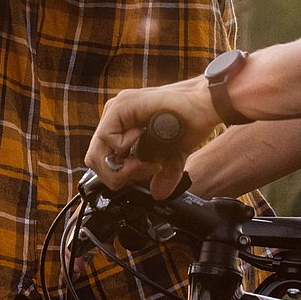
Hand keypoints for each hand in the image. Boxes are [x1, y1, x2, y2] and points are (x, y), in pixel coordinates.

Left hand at [85, 79, 217, 197]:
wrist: (204, 105)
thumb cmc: (189, 123)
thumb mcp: (172, 157)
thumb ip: (163, 174)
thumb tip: (158, 194)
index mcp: (121, 127)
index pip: (102, 160)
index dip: (119, 175)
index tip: (143, 174)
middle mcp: (114, 117)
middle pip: (95, 158)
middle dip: (118, 175)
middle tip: (144, 170)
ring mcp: (116, 110)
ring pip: (96, 151)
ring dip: (121, 165)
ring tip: (144, 162)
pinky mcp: (121, 106)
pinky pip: (106, 136)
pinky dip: (124, 147)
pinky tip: (142, 141)